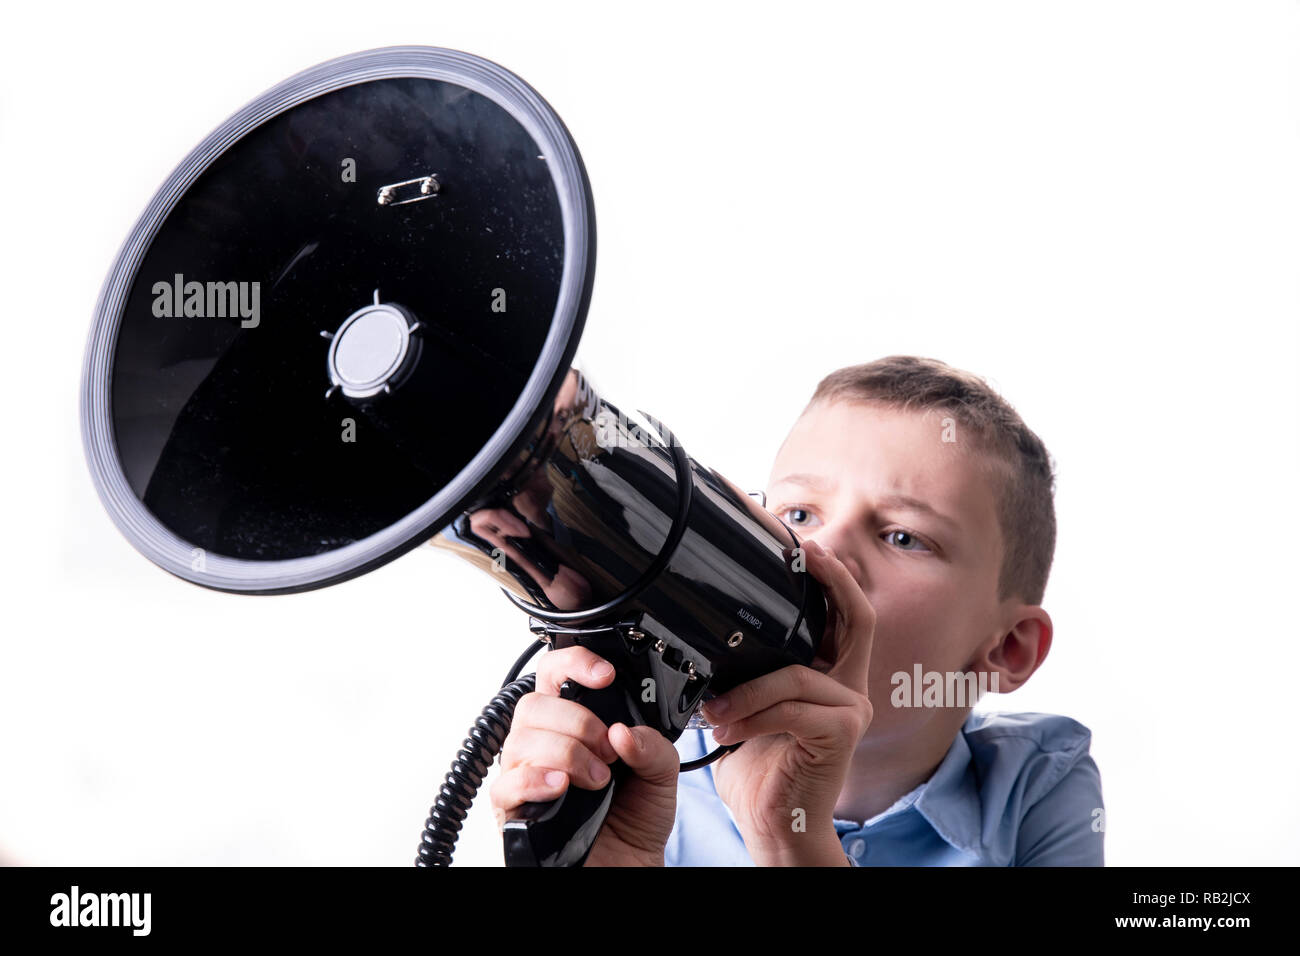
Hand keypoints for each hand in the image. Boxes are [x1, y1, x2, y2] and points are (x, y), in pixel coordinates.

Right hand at [489, 646, 680, 865]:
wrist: (631, 864)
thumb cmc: (636, 816)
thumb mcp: (661, 772)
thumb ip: (652, 745)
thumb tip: (622, 731)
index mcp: (572, 724)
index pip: (554, 674)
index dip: (573, 663)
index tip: (604, 674)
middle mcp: (543, 744)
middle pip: (534, 704)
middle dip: (577, 721)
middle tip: (607, 749)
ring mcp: (526, 775)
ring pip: (521, 740)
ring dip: (567, 753)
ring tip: (597, 779)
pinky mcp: (514, 810)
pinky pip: (506, 784)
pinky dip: (536, 780)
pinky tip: (561, 786)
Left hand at [703, 539, 874, 864]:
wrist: (772, 822)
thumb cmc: (758, 768)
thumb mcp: (747, 706)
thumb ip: (750, 671)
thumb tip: (712, 631)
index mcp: (829, 676)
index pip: (844, 616)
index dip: (833, 578)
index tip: (808, 546)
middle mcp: (850, 688)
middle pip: (856, 619)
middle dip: (831, 581)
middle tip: (804, 555)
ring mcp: (852, 709)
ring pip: (797, 673)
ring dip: (746, 691)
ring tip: (713, 711)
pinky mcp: (844, 732)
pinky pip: (793, 707)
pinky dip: (753, 715)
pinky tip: (727, 730)